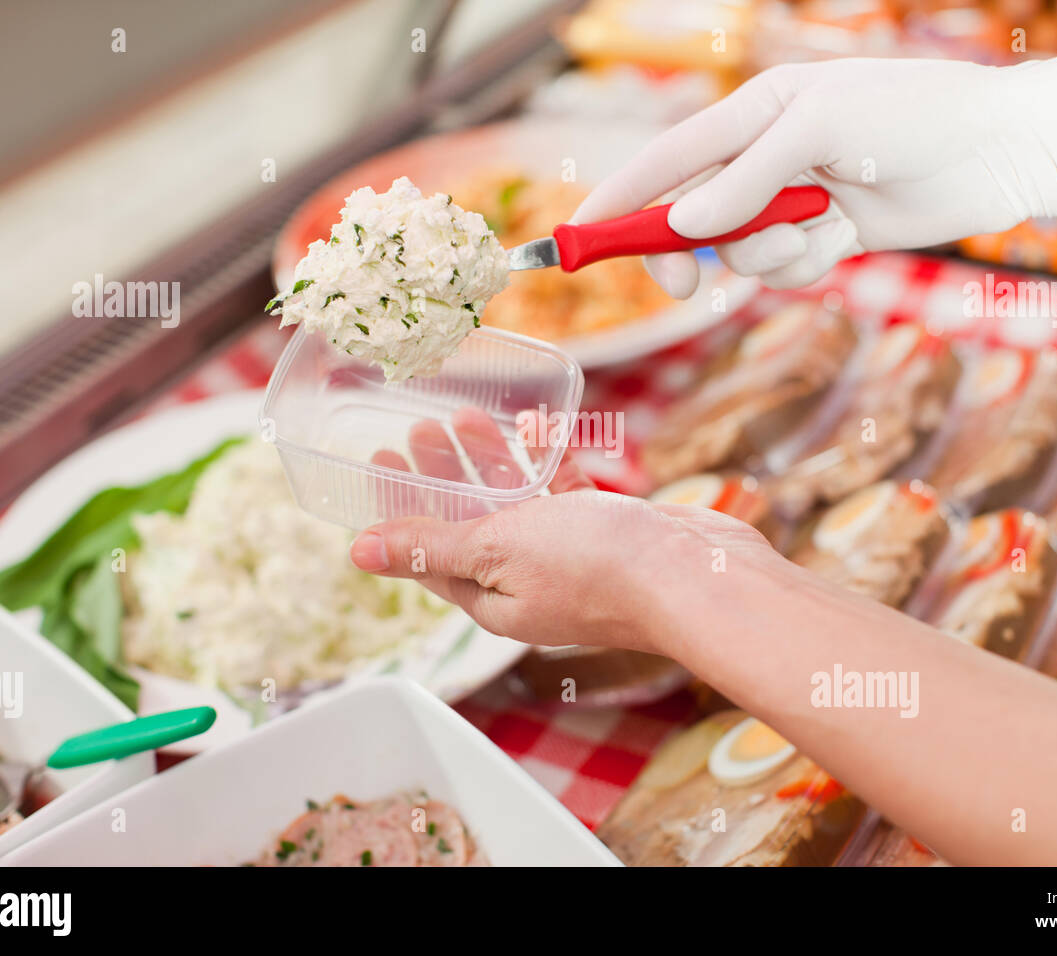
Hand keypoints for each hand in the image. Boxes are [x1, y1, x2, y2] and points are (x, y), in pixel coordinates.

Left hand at [350, 457, 779, 651]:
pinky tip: (535, 431)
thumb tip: (359, 553)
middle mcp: (527, 584)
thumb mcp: (497, 549)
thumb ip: (433, 545)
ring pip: (516, 506)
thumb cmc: (597, 566)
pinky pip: (564, 496)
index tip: (381, 459)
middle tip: (416, 430)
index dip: (401, 509)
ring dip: (488, 464)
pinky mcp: (608, 534)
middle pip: (469, 525)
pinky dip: (545, 464)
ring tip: (463, 419)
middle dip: (440, 478)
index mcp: (491, 599)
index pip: (429, 553)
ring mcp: (570, 559)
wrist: (696, 575)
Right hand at [574, 51, 1056, 295]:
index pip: (669, 160)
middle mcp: (767, 156)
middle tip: (688, 287)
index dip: (621, 199)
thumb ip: (744, 182)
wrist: (997, 150)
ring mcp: (795, 198)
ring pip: (740, 250)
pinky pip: (785, 266)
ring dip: (766, 254)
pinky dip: (804, 262)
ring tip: (813, 230)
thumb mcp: (817, 131)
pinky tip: (840, 238)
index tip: (581, 236)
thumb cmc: (911, 116)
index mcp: (754, 113)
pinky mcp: (826, 234)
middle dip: (688, 253)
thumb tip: (684, 231)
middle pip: (694, 217)